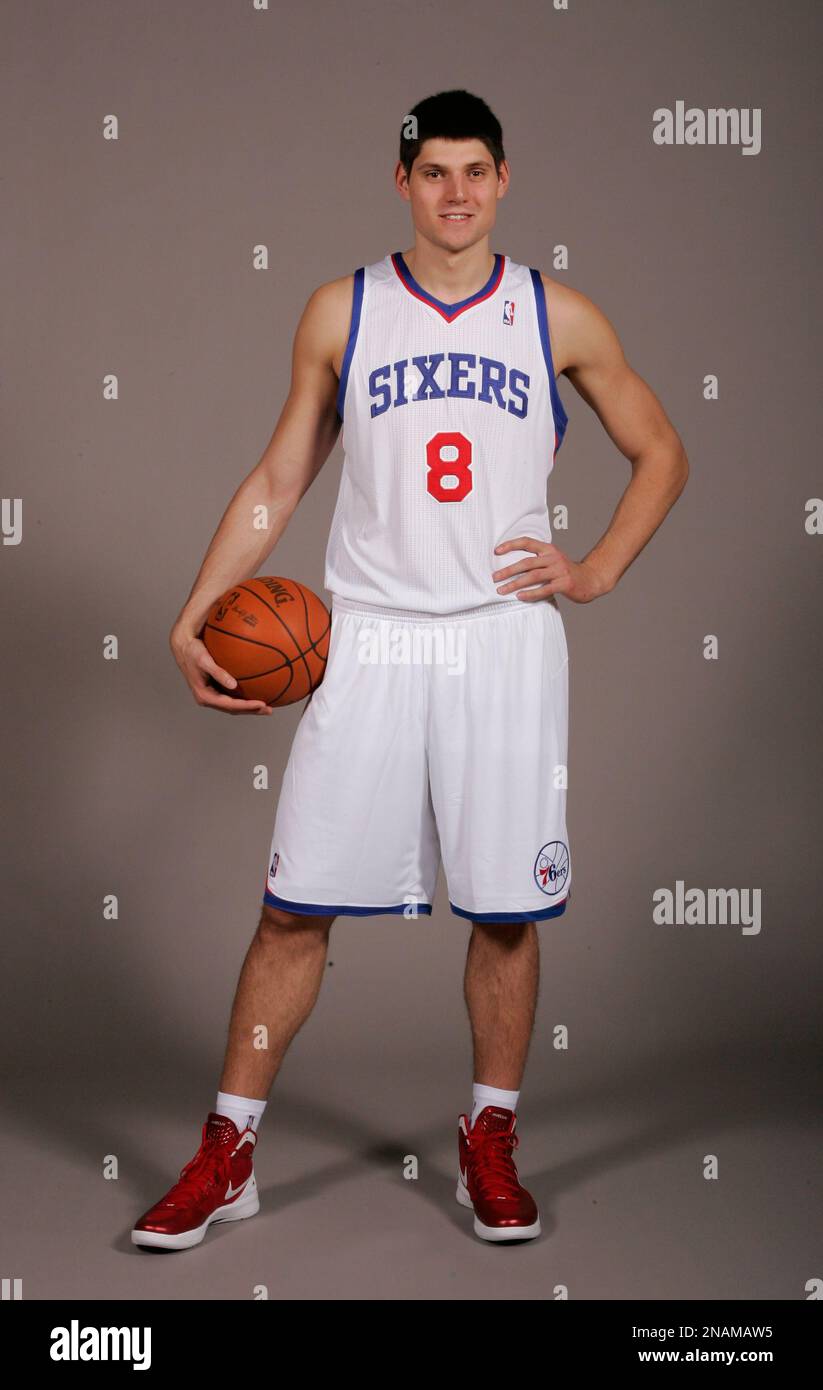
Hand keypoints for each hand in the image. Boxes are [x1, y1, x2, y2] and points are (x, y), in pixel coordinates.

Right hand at [169, 626, 272, 714]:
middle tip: (269, 709)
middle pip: (233, 709)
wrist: (183, 646)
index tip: (262, 703)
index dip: (247, 706)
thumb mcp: (204, 661)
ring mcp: (211, 694)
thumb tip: (233, 685)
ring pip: (233, 705)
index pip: (229, 705)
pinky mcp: (214, 688)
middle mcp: (208, 698)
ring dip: (249, 706)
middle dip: (252, 710)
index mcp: (205, 696)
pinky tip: (255, 692)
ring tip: (266, 706)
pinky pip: (231, 696)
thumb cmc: (193, 651)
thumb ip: (218, 673)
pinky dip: (244, 697)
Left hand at [492, 538, 610, 603]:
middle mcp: (554, 557)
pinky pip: (544, 589)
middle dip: (508, 570)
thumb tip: (512, 567)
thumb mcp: (554, 560)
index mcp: (549, 549)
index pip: (527, 542)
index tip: (496, 550)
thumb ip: (538, 560)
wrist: (591, 579)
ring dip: (515, 584)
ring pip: (533, 576)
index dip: (511, 545)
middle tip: (495, 577)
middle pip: (527, 562)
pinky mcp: (564, 584)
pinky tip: (519, 597)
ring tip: (502, 590)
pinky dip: (530, 594)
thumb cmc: (567, 572)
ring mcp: (560, 570)